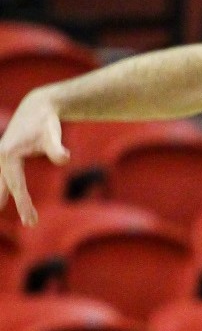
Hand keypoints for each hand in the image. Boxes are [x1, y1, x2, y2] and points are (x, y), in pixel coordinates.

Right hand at [0, 92, 70, 225]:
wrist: (38, 106)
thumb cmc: (46, 122)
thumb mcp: (52, 134)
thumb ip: (56, 148)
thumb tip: (65, 159)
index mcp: (8, 155)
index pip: (17, 185)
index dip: (24, 204)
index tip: (32, 222)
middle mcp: (0, 157)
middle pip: (8, 186)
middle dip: (18, 204)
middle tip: (31, 224)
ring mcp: (1, 156)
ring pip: (1, 181)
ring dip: (3, 196)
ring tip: (2, 210)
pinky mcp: (5, 156)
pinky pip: (3, 177)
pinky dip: (2, 187)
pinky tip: (2, 197)